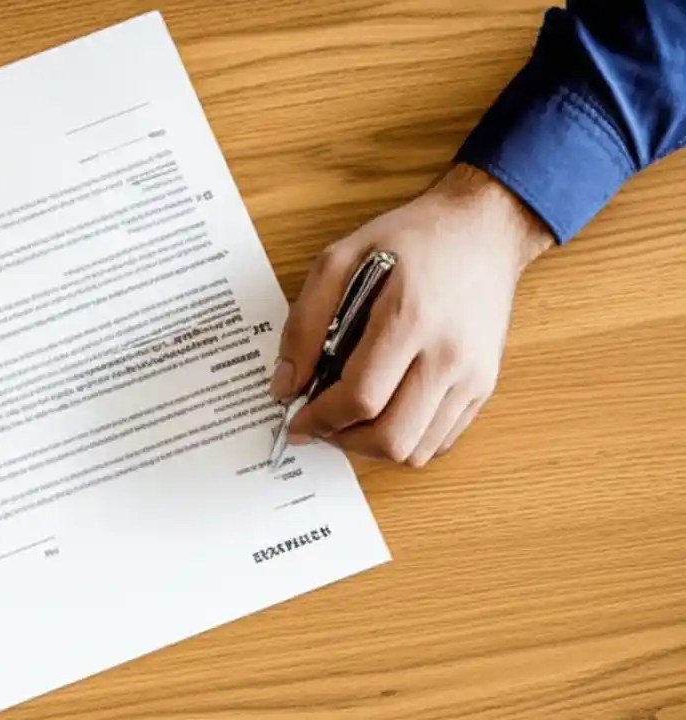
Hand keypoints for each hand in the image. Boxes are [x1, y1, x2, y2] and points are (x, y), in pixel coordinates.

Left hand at [270, 164, 553, 465]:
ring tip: (351, 418)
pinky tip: (385, 410)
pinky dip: (406, 439)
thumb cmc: (410, 240)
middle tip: (321, 424)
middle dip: (344, 441)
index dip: (320, 420)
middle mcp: (448, 355)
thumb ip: (305, 324)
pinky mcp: (485, 385)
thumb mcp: (339, 260)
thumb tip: (286, 385)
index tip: (297, 420)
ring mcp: (473, 375)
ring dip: (374, 446)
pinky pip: (441, 440)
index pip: (360, 399)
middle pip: (392, 438)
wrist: (483, 229)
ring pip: (418, 450)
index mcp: (409, 319)